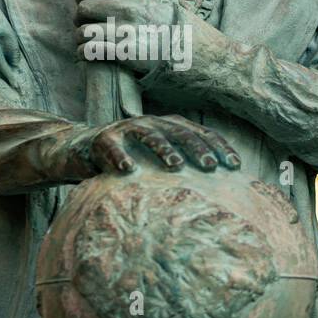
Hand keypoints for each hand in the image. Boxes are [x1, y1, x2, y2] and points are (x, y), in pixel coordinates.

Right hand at [65, 114, 239, 175]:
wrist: (82, 151)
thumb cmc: (129, 161)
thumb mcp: (157, 163)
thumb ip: (182, 171)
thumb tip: (220, 194)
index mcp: (171, 127)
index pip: (201, 134)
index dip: (220, 147)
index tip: (235, 166)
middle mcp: (152, 123)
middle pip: (180, 132)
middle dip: (198, 148)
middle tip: (212, 166)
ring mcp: (127, 128)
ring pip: (149, 134)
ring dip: (164, 149)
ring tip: (176, 166)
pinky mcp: (102, 138)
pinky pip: (113, 147)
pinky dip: (120, 157)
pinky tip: (129, 171)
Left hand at [74, 0, 181, 76]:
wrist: (182, 47)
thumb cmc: (159, 24)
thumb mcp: (144, 0)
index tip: (81, 1)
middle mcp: (126, 9)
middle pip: (83, 9)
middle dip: (79, 19)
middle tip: (83, 25)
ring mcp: (125, 31)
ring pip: (83, 32)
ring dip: (79, 39)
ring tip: (84, 42)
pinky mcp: (124, 53)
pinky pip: (90, 50)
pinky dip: (83, 53)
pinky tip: (86, 54)